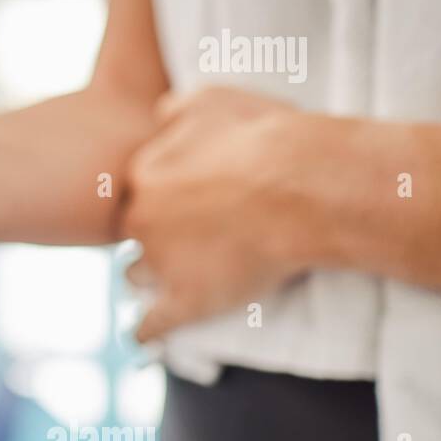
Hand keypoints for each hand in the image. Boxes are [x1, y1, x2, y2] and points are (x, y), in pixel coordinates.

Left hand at [121, 87, 309, 341]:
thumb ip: (176, 110)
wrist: (307, 187)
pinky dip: (145, 332)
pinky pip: (152, 323)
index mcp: (143, 173)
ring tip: (165, 282)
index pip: (135, 190)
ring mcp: (161, 262)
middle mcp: (142, 218)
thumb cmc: (268, 139)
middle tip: (181, 237)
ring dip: (150, 276)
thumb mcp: (214, 101)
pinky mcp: (187, 300)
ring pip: (137, 275)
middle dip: (151, 234)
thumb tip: (158, 116)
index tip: (179, 200)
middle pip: (133, 232)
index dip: (157, 196)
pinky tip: (140, 339)